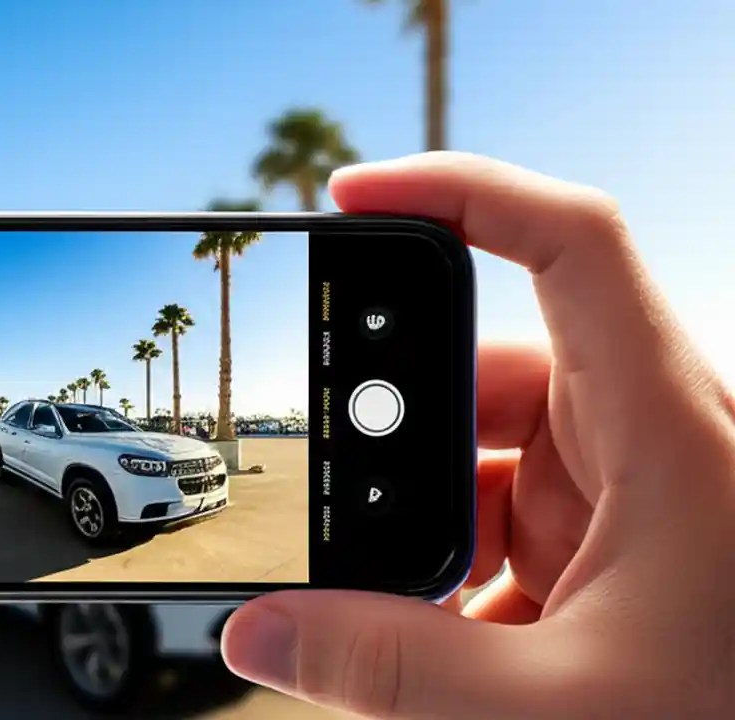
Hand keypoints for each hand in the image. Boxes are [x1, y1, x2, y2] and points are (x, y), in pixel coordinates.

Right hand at [222, 152, 734, 717]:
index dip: (460, 191)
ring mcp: (620, 491)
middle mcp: (644, 437)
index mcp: (664, 429)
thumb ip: (396, 668)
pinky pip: (500, 517)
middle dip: (402, 426)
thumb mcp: (561, 702)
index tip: (351, 195)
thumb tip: (259, 631)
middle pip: (492, 364)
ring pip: (485, 451)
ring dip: (425, 518)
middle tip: (347, 492)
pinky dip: (453, 565)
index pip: (570, 246)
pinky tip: (444, 634)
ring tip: (400, 599)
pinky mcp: (602, 542)